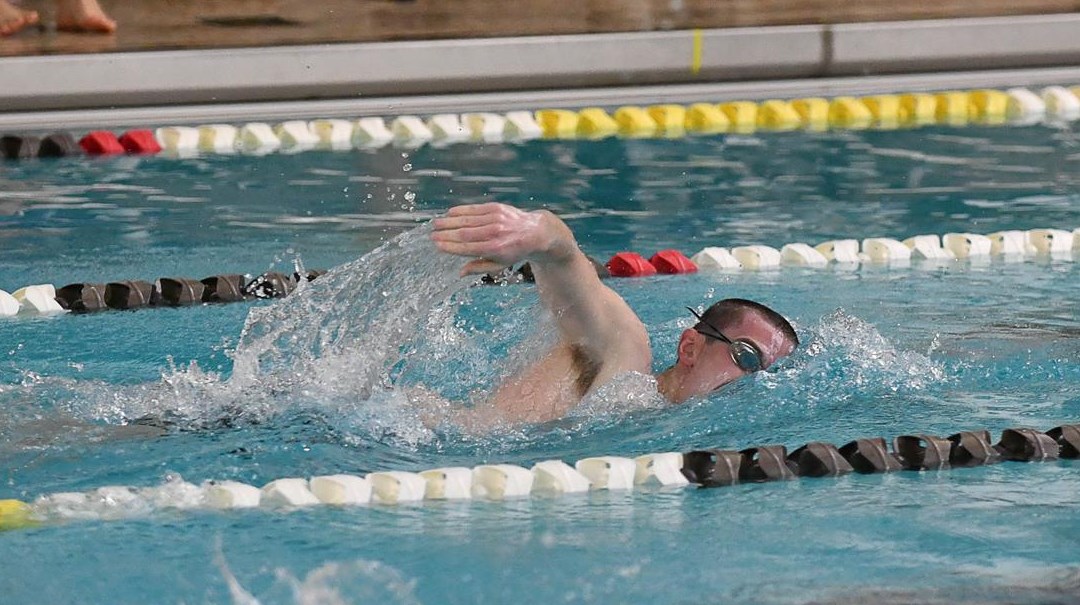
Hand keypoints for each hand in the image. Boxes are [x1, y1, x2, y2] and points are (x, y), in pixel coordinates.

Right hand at [431, 203, 550, 274]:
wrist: (534, 232)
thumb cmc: (513, 251)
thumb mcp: (499, 265)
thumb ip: (479, 268)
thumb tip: (460, 273)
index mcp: (495, 249)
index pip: (467, 248)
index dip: (450, 246)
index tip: (437, 245)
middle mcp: (495, 233)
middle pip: (464, 233)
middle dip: (446, 234)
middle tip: (432, 234)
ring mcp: (496, 218)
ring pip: (467, 220)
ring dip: (450, 221)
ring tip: (436, 224)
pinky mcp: (496, 207)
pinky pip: (475, 209)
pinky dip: (461, 211)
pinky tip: (450, 213)